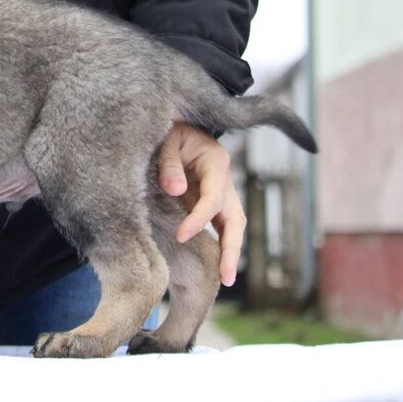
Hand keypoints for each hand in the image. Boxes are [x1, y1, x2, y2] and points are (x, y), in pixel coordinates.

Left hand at [157, 122, 245, 286]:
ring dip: (230, 250)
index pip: (212, 199)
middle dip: (231, 248)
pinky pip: (220, 224)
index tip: (181, 235)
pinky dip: (220, 243)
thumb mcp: (167, 140)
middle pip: (235, 218)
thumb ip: (169, 164)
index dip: (198, 220)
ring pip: (233, 225)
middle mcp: (224, 179)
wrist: (176, 122)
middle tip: (225, 278)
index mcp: (217, 162)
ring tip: (225, 279)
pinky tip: (214, 265)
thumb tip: (175, 190)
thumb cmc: (170, 129)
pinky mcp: (212, 199)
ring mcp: (221, 191)